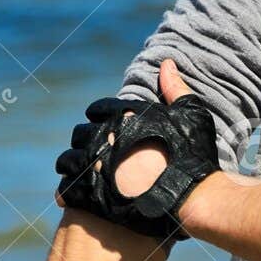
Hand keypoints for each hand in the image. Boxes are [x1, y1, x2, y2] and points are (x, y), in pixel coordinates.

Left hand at [55, 61, 220, 245]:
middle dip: (86, 141)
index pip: (98, 109)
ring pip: (69, 161)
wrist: (192, 196)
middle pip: (81, 134)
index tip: (102, 125)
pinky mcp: (91, 194)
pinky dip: (67, 191)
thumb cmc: (194, 155)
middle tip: (94, 151)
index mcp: (124, 116)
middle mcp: (105, 136)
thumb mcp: (191, 114)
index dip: (100, 117)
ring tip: (80, 173)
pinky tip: (71, 195)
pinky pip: (68, 189)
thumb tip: (166, 63)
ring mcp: (96, 165)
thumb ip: (175, 88)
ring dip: (73, 165)